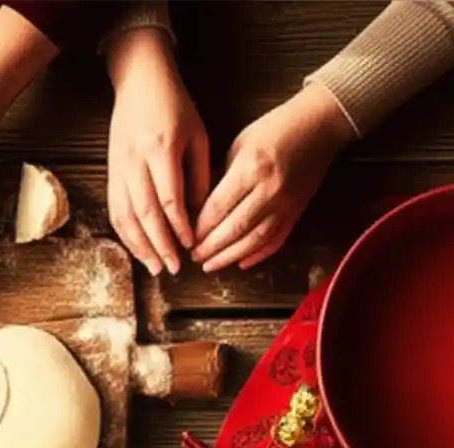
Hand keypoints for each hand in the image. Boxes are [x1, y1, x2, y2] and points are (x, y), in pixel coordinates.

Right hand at [106, 28, 208, 274]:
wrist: (139, 83)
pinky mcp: (110, 172)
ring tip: (154, 266)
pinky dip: (125, 233)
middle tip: (174, 267)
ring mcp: (118, 168)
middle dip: (160, 245)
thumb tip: (201, 215)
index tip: (191, 245)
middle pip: (145, 214)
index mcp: (161, 150)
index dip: (180, 227)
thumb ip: (200, 176)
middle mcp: (135, 162)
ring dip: (139, 245)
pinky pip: (115, 209)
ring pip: (125, 216)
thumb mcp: (198, 136)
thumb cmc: (175, 107)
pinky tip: (137, 247)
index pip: (169, 199)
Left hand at [192, 84, 354, 271]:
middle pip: (235, 228)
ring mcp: (287, 204)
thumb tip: (199, 205)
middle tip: (193, 257)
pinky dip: (259, 254)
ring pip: (255, 240)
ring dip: (230, 256)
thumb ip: (221, 176)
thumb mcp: (239, 144)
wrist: (320, 124)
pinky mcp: (298, 211)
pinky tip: (242, 263)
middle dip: (210, 247)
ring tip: (210, 265)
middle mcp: (269, 190)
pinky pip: (278, 239)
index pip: (218, 207)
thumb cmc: (274, 128)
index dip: (200, 227)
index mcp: (251, 169)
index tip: (185, 238)